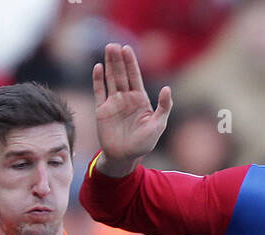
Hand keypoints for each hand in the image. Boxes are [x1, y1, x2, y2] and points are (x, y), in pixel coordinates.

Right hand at [92, 43, 171, 176]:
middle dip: (118, 60)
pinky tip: (97, 67)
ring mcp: (113, 103)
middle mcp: (126, 98)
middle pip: (121, 74)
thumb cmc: (143, 144)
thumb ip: (163, 107)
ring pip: (110, 79)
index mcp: (140, 99)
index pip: (134, 77)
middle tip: (114, 45)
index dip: (131, 63)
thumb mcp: (158, 126)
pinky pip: (99, 92)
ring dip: (109, 65)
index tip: (127, 49)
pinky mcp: (102, 111)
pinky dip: (98, 80)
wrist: (124, 158)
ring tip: (107, 49)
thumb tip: (167, 88)